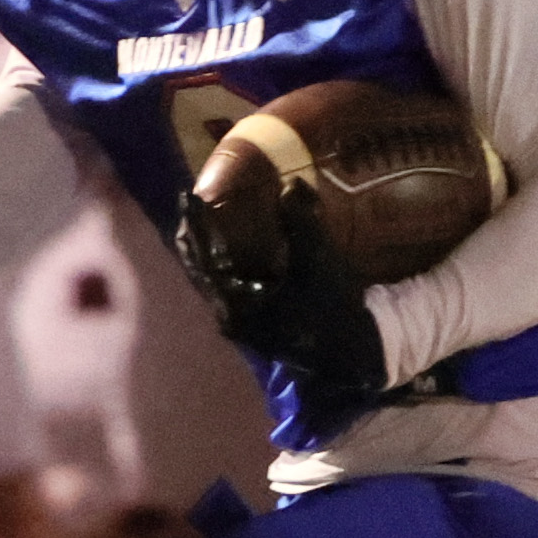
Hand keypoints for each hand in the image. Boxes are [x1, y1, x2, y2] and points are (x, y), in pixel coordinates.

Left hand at [177, 181, 384, 434]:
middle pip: (198, 270)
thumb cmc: (332, 308)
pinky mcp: (246, 324)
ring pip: (208, 280)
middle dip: (194, 236)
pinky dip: (219, 265)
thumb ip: (302, 223)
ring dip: (204, 251)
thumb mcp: (319, 261)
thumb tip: (290, 185)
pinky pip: (222, 288)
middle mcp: (228, 317)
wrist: (347, 352)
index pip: (204, 258)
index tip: (189, 196)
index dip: (197, 225)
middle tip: (190, 203)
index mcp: (237, 305)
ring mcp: (235, 323)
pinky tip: (226, 247)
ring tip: (201, 220)